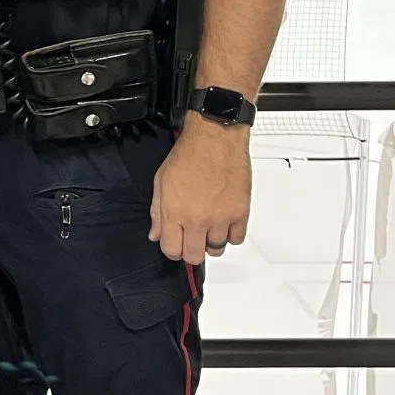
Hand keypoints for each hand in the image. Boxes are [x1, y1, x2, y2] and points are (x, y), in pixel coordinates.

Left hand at [150, 120, 252, 264]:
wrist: (215, 138)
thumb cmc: (188, 155)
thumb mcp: (161, 181)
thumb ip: (157, 212)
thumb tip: (155, 234)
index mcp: (174, 212)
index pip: (171, 250)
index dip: (172, 250)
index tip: (176, 244)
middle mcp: (197, 219)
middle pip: (194, 256)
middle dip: (191, 251)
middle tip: (193, 239)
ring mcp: (220, 218)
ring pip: (216, 249)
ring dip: (211, 242)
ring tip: (209, 227)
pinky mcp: (239, 213)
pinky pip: (236, 238)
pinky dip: (231, 234)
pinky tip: (225, 222)